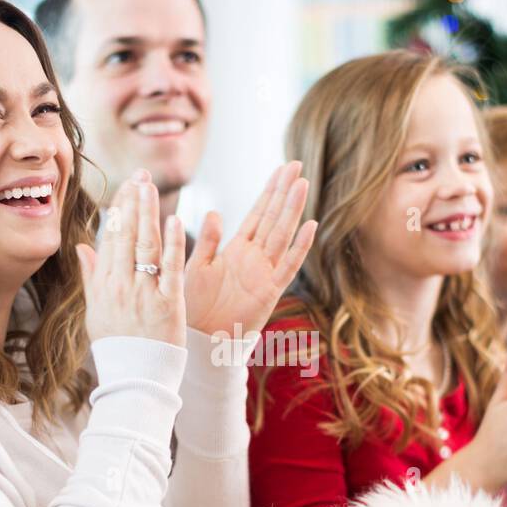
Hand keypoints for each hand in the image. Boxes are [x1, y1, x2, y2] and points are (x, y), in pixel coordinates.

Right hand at [77, 170, 185, 346]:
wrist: (135, 379)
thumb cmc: (117, 347)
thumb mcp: (95, 312)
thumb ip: (91, 277)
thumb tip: (82, 247)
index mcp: (103, 285)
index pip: (110, 237)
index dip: (119, 209)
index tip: (127, 185)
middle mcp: (120, 286)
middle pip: (125, 235)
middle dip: (133, 202)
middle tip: (141, 174)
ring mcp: (143, 294)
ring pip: (144, 245)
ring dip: (147, 212)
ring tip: (151, 186)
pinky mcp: (168, 304)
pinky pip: (170, 268)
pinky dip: (172, 242)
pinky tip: (173, 219)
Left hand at [183, 161, 317, 337]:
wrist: (200, 340)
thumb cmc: (195, 306)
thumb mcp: (197, 267)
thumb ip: (208, 241)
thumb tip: (214, 212)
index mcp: (238, 249)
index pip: (258, 213)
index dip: (270, 191)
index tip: (283, 169)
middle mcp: (255, 257)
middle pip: (274, 218)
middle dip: (284, 192)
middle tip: (297, 165)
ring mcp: (265, 273)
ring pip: (282, 235)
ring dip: (292, 210)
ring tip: (302, 184)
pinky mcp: (269, 292)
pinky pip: (287, 266)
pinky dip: (299, 247)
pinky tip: (311, 226)